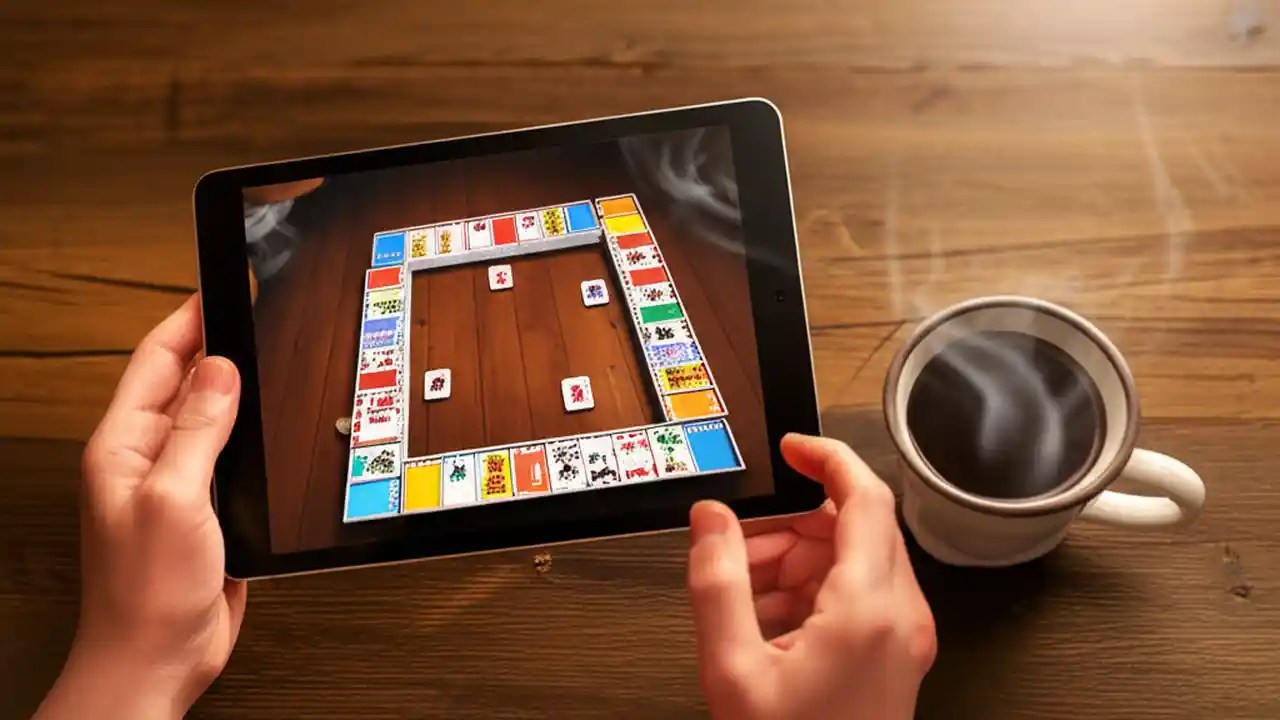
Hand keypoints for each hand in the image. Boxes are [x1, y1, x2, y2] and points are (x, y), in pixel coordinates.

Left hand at [37, 295, 245, 718]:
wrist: (158, 659)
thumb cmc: (145, 592)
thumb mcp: (174, 498)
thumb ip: (198, 430)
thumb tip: (220, 368)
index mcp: (123, 445)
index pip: (157, 361)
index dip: (189, 319)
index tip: (221, 287)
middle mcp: (148, 458)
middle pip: (187, 382)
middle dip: (220, 346)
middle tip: (256, 314)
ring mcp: (177, 483)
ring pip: (214, 417)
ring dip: (239, 392)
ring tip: (269, 360)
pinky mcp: (206, 509)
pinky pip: (230, 455)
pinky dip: (251, 435)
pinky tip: (270, 427)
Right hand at [687, 434, 935, 719]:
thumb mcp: (734, 668)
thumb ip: (717, 582)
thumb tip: (710, 520)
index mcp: (869, 607)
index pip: (864, 495)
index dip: (827, 457)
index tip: (793, 446)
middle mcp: (900, 614)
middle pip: (852, 526)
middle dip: (791, 526)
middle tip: (740, 547)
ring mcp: (903, 636)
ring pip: (852, 559)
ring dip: (797, 559)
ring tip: (746, 594)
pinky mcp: (895, 653)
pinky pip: (856, 593)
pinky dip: (811, 590)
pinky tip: (767, 622)